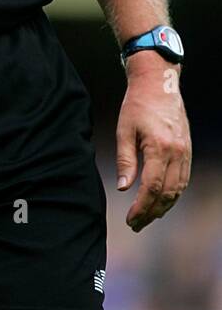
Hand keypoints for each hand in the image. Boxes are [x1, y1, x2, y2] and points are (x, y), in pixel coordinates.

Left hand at [116, 55, 190, 231]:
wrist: (159, 84)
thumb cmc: (136, 105)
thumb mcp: (124, 130)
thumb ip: (125, 160)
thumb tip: (122, 187)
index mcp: (160, 148)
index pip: (152, 187)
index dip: (141, 207)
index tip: (130, 219)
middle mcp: (178, 153)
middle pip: (167, 193)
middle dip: (151, 212)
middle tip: (136, 224)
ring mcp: (186, 152)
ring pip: (178, 189)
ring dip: (164, 206)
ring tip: (147, 217)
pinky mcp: (187, 150)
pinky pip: (183, 179)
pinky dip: (173, 194)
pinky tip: (161, 201)